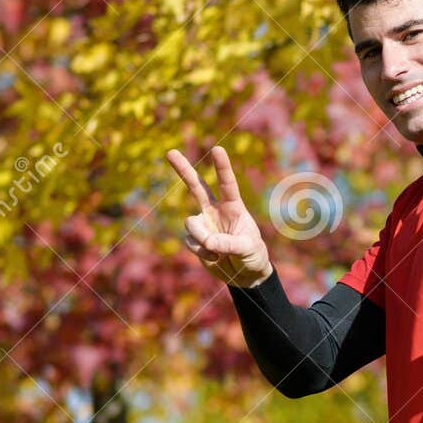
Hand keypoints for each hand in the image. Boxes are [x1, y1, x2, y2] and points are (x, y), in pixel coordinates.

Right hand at [166, 143, 272, 286]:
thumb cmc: (253, 255)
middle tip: (170, 152)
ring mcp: (204, 224)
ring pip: (191, 223)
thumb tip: (208, 243)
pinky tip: (214, 258)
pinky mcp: (195, 239)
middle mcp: (215, 210)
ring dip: (202, 238)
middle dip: (183, 169)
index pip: (227, 184)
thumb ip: (229, 244)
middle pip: (196, 186)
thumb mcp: (248, 249)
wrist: (244, 274)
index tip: (217, 149)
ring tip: (217, 251)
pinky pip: (190, 242)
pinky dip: (201, 253)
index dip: (222, 167)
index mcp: (233, 207)